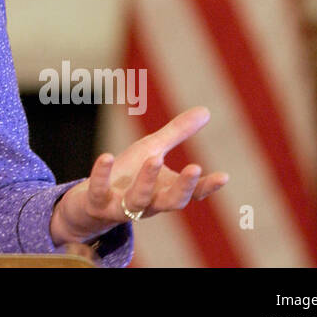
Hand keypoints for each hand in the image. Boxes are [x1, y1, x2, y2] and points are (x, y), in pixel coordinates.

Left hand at [50, 106, 228, 245]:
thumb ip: (177, 133)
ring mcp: (122, 205)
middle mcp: (148, 202)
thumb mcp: (152, 149)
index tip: (224, 176)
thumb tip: (206, 111)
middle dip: (183, 187)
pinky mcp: (98, 203)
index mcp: (164, 191)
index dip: (207, 186)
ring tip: (154, 157)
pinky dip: (102, 174)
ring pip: (138, 200)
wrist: (92, 201)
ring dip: (146, 180)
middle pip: (171, 201)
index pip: (191, 193)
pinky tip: (106, 156)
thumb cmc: (128, 174)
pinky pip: (99, 191)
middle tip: (195, 166)